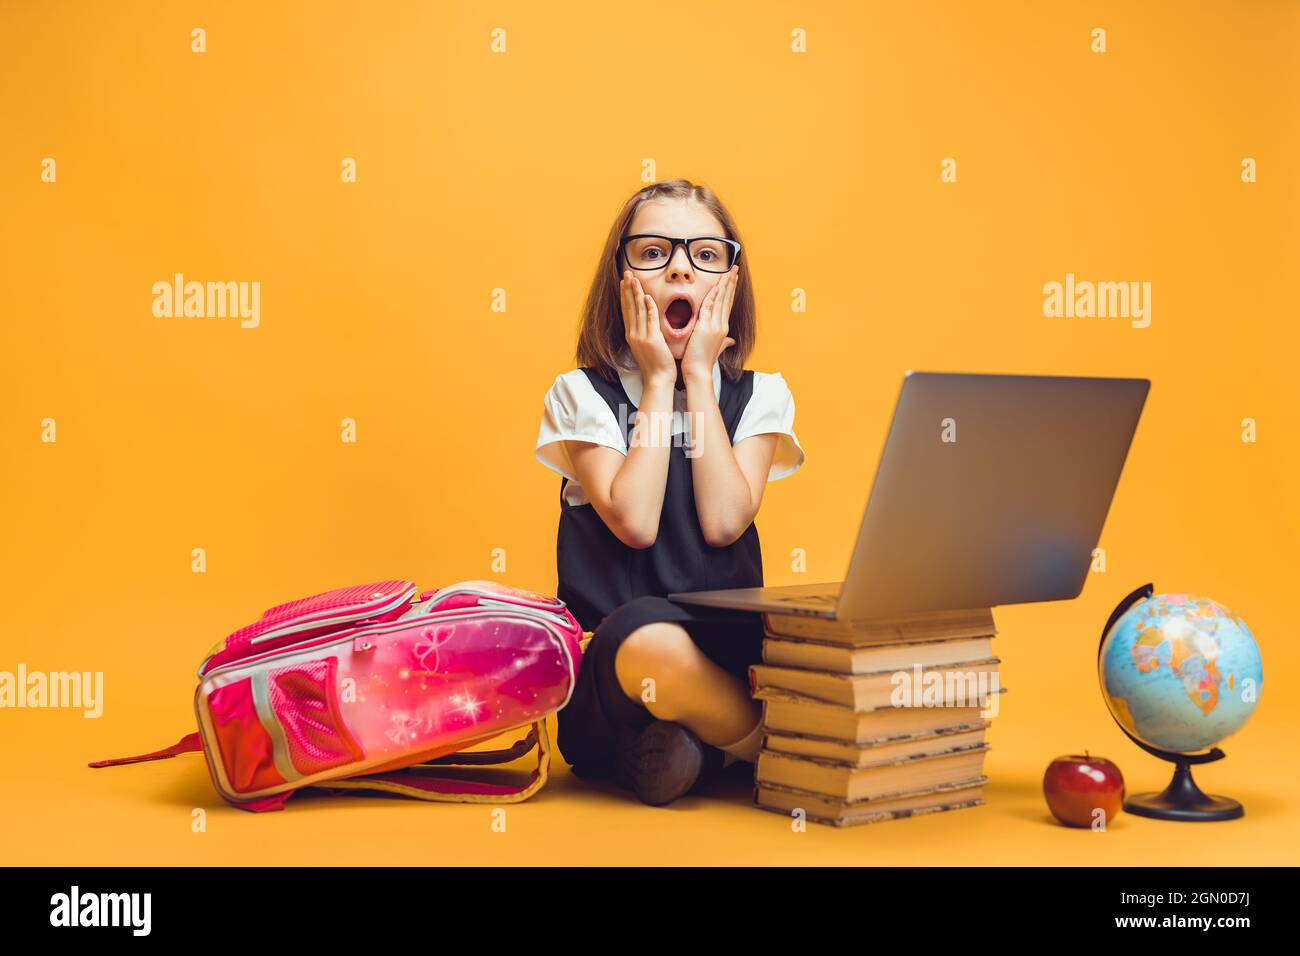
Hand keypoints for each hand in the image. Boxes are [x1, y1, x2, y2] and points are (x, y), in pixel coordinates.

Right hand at [620, 271, 676, 388]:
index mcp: (632, 335)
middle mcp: (634, 334)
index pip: (627, 311)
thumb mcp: (648, 346)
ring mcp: (642, 337)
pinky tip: (647, 297)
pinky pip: (650, 320)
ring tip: (633, 279)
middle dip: (627, 289)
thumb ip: (647, 332)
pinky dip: (648, 308)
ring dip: (635, 293)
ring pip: (637, 310)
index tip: (623, 282)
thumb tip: (648, 322)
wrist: (658, 380)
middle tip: (626, 273)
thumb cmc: (656, 365)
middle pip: (628, 307)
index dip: (624, 295)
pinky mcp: (652, 340)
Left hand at [681, 264, 737, 380]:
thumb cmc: (702, 362)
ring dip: (725, 284)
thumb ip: (723, 342)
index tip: (732, 280)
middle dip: (731, 283)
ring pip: (721, 300)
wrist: (698, 372)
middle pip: (727, 299)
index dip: (730, 291)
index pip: (727, 305)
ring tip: (729, 271)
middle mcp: (721, 325)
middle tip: (734, 269)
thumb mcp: (714, 349)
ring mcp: (715, 326)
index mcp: (722, 329)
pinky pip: (710, 306)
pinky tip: (715, 285)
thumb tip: (731, 341)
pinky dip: (713, 295)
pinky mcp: (706, 327)